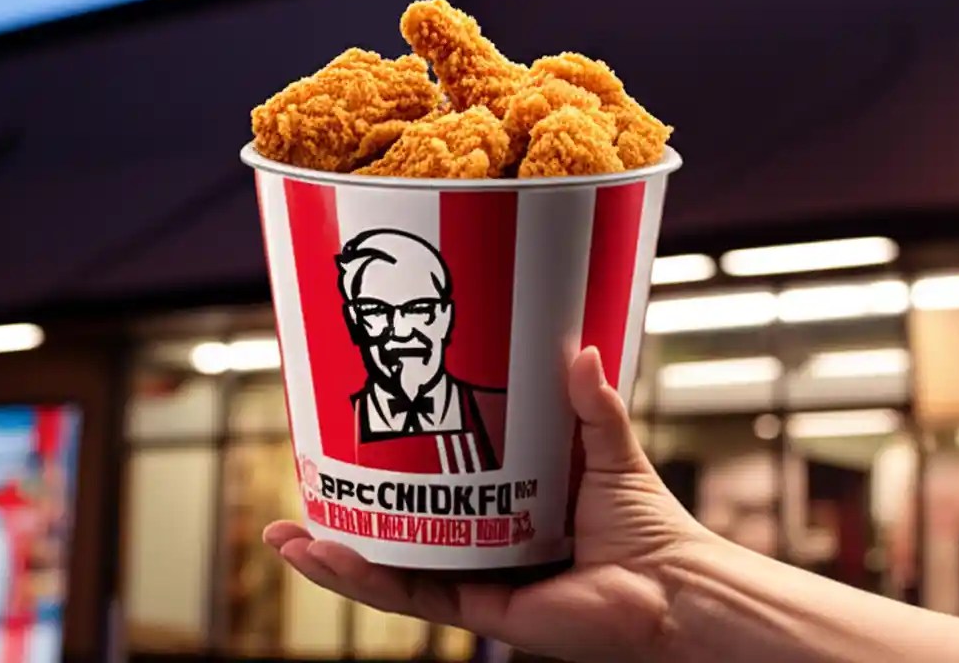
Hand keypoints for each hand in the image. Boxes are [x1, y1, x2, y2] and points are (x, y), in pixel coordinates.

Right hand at [263, 347, 714, 662]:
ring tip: (285, 533)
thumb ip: (590, 403)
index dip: (387, 478)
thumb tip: (580, 346)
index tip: (346, 446)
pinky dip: (367, 580)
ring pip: (389, 572)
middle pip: (396, 537)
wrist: (672, 585)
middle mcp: (481, 551)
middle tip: (296, 491)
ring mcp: (477, 583)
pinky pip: (414, 598)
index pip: (431, 495)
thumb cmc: (648, 525)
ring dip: (333, 557)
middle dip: (340, 520)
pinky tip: (328, 557)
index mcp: (501, 512)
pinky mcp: (482, 612)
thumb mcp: (607, 449)